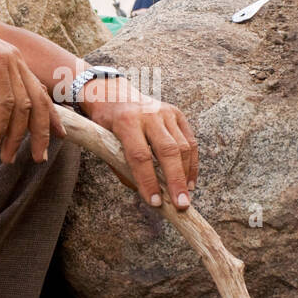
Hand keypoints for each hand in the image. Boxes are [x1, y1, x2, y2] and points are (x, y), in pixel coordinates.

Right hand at [0, 9, 62, 162]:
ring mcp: (7, 62)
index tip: (59, 137)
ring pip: (22, 107)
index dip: (51, 117)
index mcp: (14, 64)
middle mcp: (16, 62)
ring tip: (7, 156)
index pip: (39, 94)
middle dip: (41, 134)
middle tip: (39, 158)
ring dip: (15, 136)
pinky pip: (4, 103)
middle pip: (38, 103)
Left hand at [83, 79, 198, 210]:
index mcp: (126, 122)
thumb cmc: (107, 123)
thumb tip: (142, 192)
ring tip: (185, 197)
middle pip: (167, 150)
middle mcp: (149, 115)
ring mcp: (166, 112)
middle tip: (181, 205)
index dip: (148, 181)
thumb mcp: (104, 142)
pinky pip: (190, 141)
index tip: (155, 203)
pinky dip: (192, 164)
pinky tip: (190, 182)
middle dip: (175, 180)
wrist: (114, 93)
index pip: (139, 155)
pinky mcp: (177, 114)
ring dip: (185, 175)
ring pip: (183, 146)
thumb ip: (121, 166)